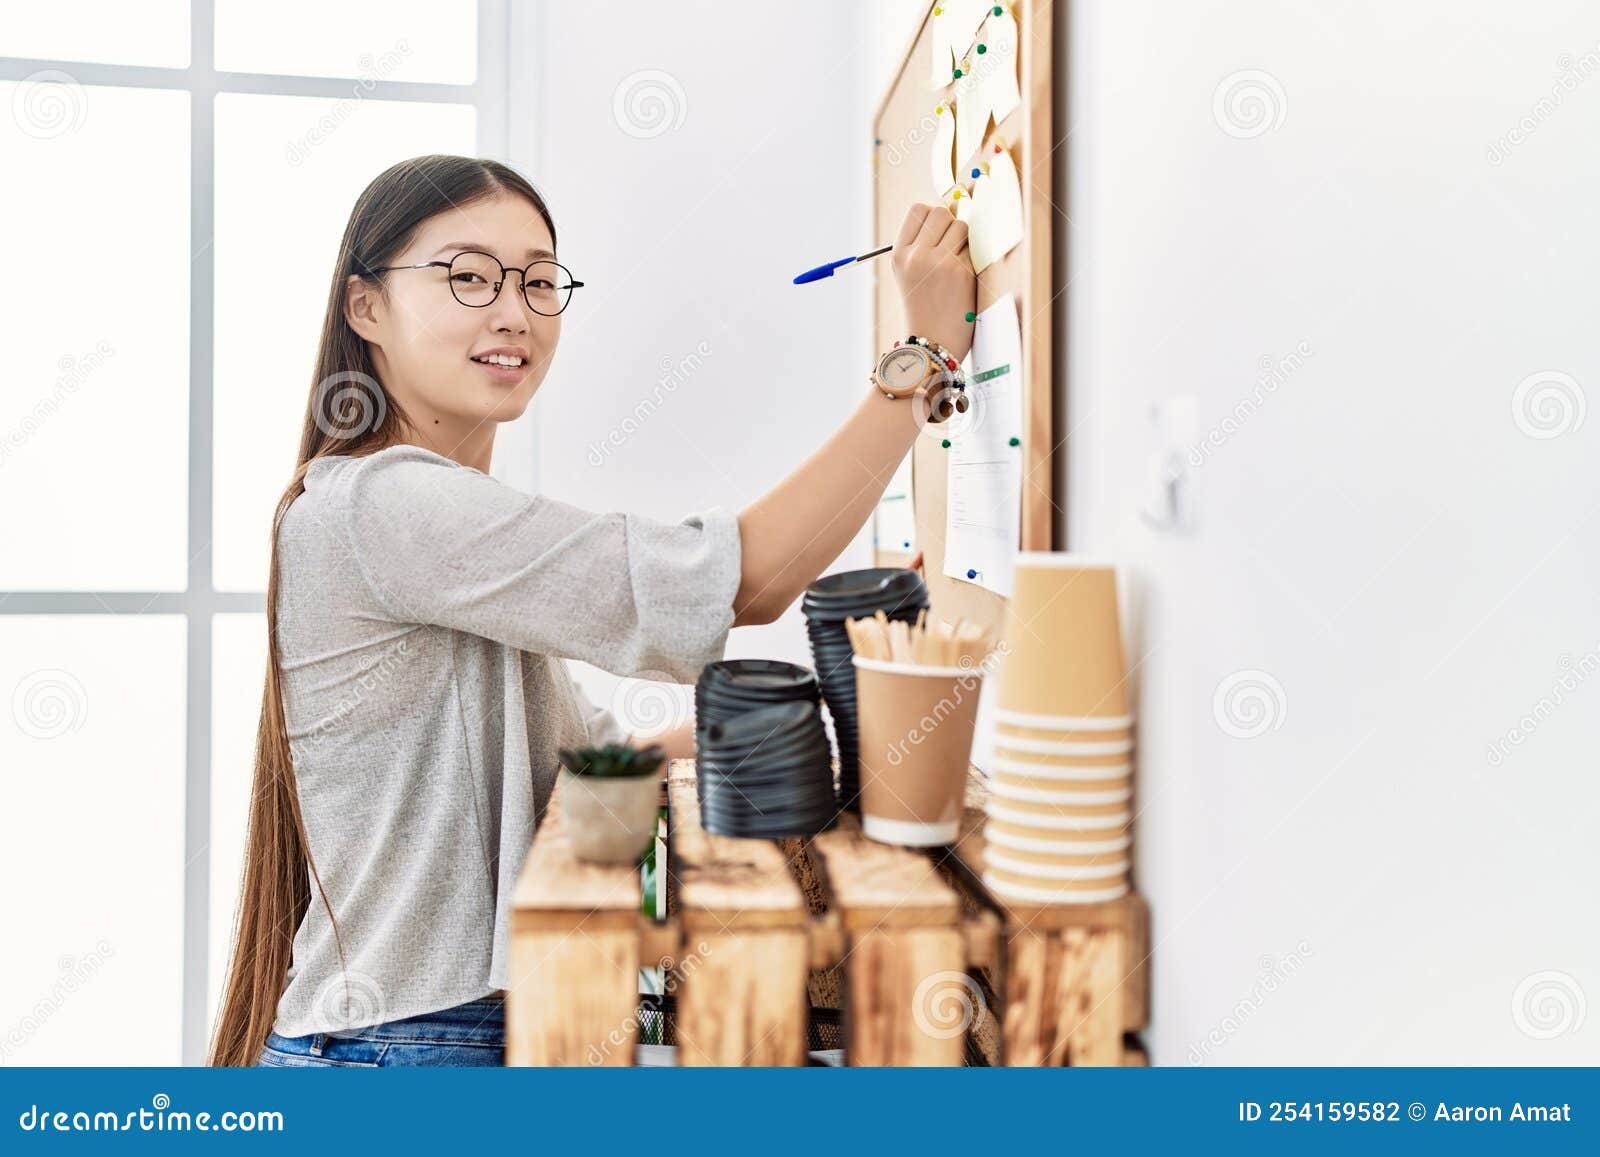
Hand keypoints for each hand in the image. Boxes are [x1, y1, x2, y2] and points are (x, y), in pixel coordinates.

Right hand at [892, 203, 975, 362]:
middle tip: (951, 247)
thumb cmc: (924, 309)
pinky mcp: (961, 272)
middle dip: (950, 224)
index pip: (918, 210)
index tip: (938, 232)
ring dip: (964, 239)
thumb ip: (921, 244)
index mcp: (898, 255)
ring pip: (960, 225)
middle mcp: (915, 255)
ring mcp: (939, 262)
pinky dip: (972, 259)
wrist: (931, 345)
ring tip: (957, 264)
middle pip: (940, 212)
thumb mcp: (909, 274)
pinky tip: (964, 280)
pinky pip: (973, 248)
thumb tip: (954, 206)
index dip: (932, 217)